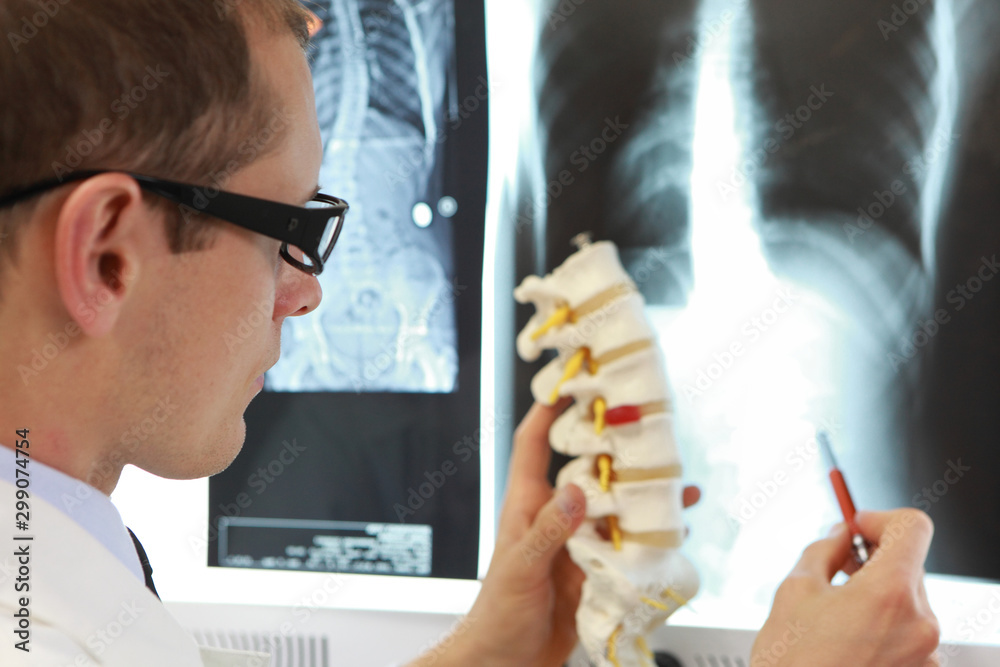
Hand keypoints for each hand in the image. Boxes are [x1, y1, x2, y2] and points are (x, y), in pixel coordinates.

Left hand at [410, 400, 699, 666]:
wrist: (506, 662)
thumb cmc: (497, 615)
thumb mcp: (520, 569)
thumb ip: (548, 531)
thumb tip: (576, 491)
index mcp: (526, 507)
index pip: (533, 445)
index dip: (547, 410)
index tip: (571, 382)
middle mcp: (554, 518)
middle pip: (585, 469)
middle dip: (613, 448)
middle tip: (644, 428)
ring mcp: (576, 542)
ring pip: (612, 506)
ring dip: (640, 493)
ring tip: (675, 481)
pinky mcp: (594, 569)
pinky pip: (625, 543)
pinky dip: (649, 535)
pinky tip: (674, 530)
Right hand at [752, 509, 939, 666]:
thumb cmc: (792, 664)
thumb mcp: (795, 590)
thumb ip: (824, 550)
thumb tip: (839, 535)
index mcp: (890, 592)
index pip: (913, 527)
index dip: (881, 518)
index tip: (858, 527)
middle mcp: (920, 622)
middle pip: (908, 565)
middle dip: (872, 559)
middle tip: (835, 568)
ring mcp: (926, 653)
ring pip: (907, 600)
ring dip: (876, 595)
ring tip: (836, 615)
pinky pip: (908, 633)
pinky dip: (883, 626)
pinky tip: (848, 641)